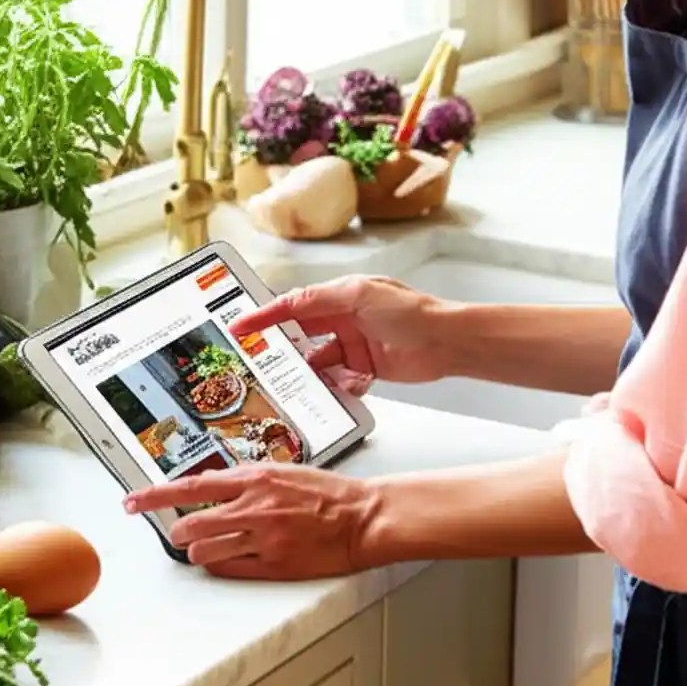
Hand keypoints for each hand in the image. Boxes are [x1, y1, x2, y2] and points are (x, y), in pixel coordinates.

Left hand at [123, 464, 378, 579]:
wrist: (361, 517)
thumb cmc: (327, 493)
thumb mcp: (281, 471)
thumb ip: (244, 477)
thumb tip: (213, 483)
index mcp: (254, 478)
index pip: (191, 486)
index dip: (156, 496)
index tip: (134, 501)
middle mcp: (253, 506)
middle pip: (190, 525)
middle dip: (178, 532)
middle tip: (180, 533)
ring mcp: (262, 537)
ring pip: (204, 551)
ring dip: (199, 551)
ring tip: (209, 547)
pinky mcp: (273, 563)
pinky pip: (228, 569)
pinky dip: (221, 565)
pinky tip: (229, 559)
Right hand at [229, 275, 457, 394]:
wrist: (446, 342)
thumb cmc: (410, 311)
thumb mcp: (359, 295)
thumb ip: (320, 299)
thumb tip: (286, 302)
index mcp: (339, 295)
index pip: (292, 305)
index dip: (264, 316)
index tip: (240, 328)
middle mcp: (343, 319)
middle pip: (301, 333)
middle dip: (280, 346)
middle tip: (256, 360)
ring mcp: (353, 345)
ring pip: (317, 361)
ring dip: (306, 371)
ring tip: (288, 383)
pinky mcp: (365, 369)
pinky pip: (338, 380)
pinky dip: (331, 386)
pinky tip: (328, 390)